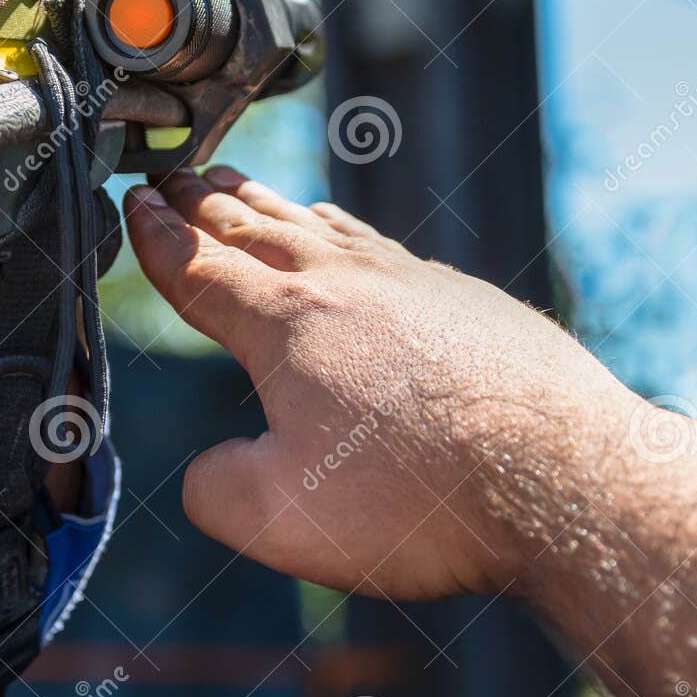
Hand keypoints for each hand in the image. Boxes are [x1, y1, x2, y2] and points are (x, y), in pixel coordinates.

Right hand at [123, 166, 640, 600]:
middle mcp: (345, 284)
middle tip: (172, 177)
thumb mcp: (281, 519)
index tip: (133, 203)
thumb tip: (212, 467)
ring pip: (320, 224)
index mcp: (285, 324)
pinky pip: (381, 246)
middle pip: (256, 226)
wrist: (563, 473)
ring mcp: (411, 283)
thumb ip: (217, 488)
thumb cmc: (421, 497)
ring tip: (241, 188)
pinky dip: (342, 229)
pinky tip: (345, 236)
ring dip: (269, 203)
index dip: (157, 237)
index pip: (201, 266)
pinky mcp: (464, 300)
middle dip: (203, 202)